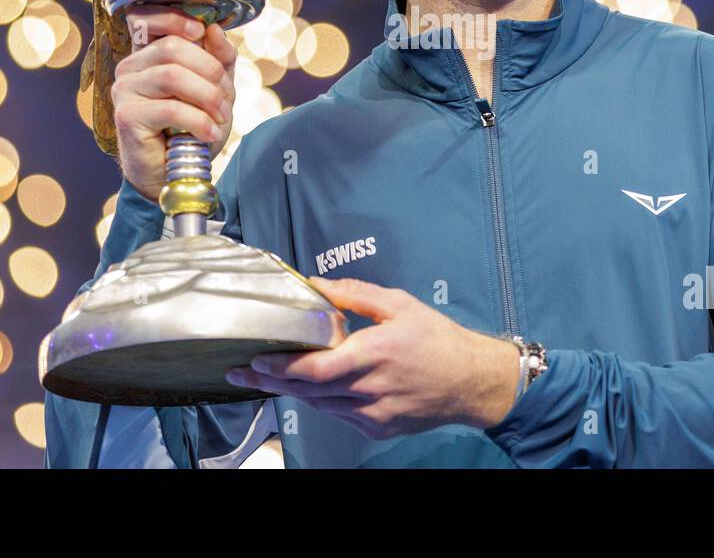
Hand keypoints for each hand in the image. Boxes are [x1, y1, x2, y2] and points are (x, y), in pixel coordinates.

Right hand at [111, 4, 236, 203]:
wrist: (175, 173)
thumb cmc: (192, 128)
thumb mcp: (215, 89)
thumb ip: (218, 59)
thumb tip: (215, 30)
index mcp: (148, 55)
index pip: (148, 18)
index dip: (177, 18)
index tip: (203, 32)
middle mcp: (130, 68)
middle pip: (173, 47)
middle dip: (210, 71)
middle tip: (225, 98)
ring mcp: (125, 91)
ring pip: (172, 75)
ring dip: (207, 96)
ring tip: (220, 117)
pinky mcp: (127, 116)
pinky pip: (170, 108)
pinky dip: (199, 120)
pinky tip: (209, 133)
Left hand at [224, 277, 521, 438]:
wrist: (470, 382)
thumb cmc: (437, 339)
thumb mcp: (400, 304)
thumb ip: (355, 294)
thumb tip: (317, 284)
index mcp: (375, 354)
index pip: (317, 368)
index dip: (283, 367)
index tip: (257, 360)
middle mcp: (371, 389)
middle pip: (309, 390)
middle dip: (271, 381)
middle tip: (242, 374)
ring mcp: (373, 413)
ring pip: (320, 405)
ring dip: (292, 391)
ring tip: (265, 379)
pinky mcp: (378, 428)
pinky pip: (339, 415)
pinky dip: (321, 400)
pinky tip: (310, 388)